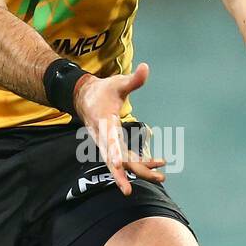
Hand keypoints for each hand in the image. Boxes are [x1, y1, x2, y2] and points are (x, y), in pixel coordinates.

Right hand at [73, 63, 165, 195]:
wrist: (84, 99)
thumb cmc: (103, 91)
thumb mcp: (117, 83)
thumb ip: (133, 80)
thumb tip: (145, 67)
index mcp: (104, 122)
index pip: (108, 140)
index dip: (114, 153)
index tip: (119, 165)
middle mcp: (103, 138)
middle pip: (116, 160)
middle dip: (134, 171)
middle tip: (156, 178)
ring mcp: (106, 145)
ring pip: (122, 163)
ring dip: (141, 171)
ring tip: (161, 177)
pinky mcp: (111, 147)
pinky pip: (125, 159)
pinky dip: (139, 163)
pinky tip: (155, 165)